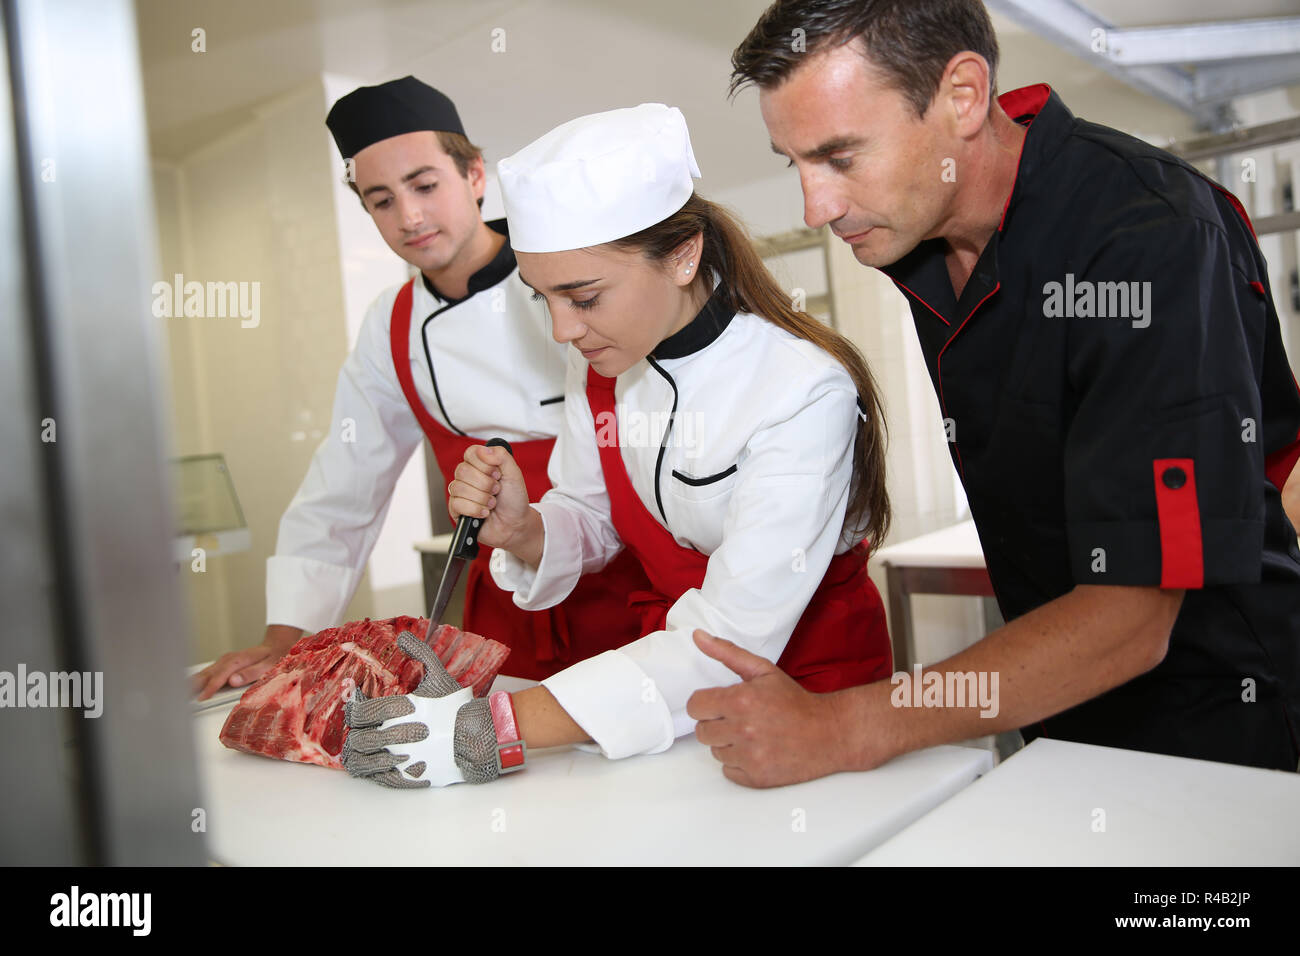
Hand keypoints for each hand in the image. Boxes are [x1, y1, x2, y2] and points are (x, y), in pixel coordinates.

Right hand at [191, 624, 301, 700]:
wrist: (274, 646)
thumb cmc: (272, 658)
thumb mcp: (268, 666)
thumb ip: (251, 674)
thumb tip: (233, 681)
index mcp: (238, 660)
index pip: (221, 675)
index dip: (211, 687)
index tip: (202, 698)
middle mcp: (228, 660)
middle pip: (207, 674)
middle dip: (193, 685)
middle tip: (180, 698)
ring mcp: (223, 662)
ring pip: (204, 673)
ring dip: (192, 684)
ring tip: (179, 696)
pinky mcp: (222, 665)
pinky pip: (207, 674)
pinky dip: (197, 681)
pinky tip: (188, 688)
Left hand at [342, 631, 502, 787]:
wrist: (476, 740)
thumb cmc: (456, 708)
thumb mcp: (439, 676)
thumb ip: (420, 653)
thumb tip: (403, 636)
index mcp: (399, 711)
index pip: (359, 714)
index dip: (353, 709)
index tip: (357, 706)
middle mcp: (394, 737)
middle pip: (358, 738)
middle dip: (357, 731)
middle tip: (361, 726)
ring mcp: (398, 760)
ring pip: (360, 761)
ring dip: (357, 753)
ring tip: (361, 745)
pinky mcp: (403, 777)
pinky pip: (374, 777)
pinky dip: (368, 769)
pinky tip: (373, 760)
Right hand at [448, 443, 531, 550]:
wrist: (514, 524)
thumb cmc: (514, 500)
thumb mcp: (514, 474)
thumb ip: (501, 456)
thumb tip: (483, 450)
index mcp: (479, 465)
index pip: (470, 453)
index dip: (484, 464)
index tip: (497, 474)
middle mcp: (467, 477)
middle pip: (463, 471)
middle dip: (485, 484)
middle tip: (497, 491)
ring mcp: (460, 493)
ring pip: (459, 488)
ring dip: (482, 498)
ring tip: (492, 504)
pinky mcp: (456, 509)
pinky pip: (457, 504)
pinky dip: (475, 510)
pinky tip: (484, 513)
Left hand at [687, 629, 849, 787]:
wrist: (829, 733)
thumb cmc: (795, 702)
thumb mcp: (763, 670)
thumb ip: (727, 653)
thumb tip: (698, 637)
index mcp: (740, 700)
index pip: (695, 706)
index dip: (706, 704)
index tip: (721, 704)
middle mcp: (742, 730)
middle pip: (702, 731)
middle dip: (718, 724)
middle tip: (741, 719)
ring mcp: (749, 756)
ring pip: (715, 752)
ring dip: (729, 744)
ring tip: (753, 735)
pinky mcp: (756, 778)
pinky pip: (728, 771)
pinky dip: (740, 764)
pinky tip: (759, 752)